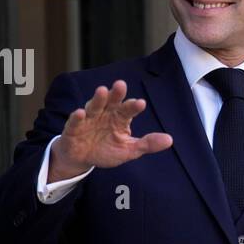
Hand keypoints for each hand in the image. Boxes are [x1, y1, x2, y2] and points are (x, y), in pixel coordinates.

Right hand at [48, 79, 172, 181]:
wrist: (82, 158)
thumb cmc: (107, 150)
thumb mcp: (129, 150)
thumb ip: (148, 144)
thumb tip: (169, 140)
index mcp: (120, 118)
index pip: (128, 110)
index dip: (133, 106)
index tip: (140, 103)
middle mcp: (104, 113)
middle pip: (111, 101)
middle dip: (115, 93)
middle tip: (121, 85)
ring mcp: (89, 119)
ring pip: (94, 106)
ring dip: (97, 99)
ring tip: (102, 91)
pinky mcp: (73, 127)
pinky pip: (75, 121)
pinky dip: (77, 116)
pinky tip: (81, 112)